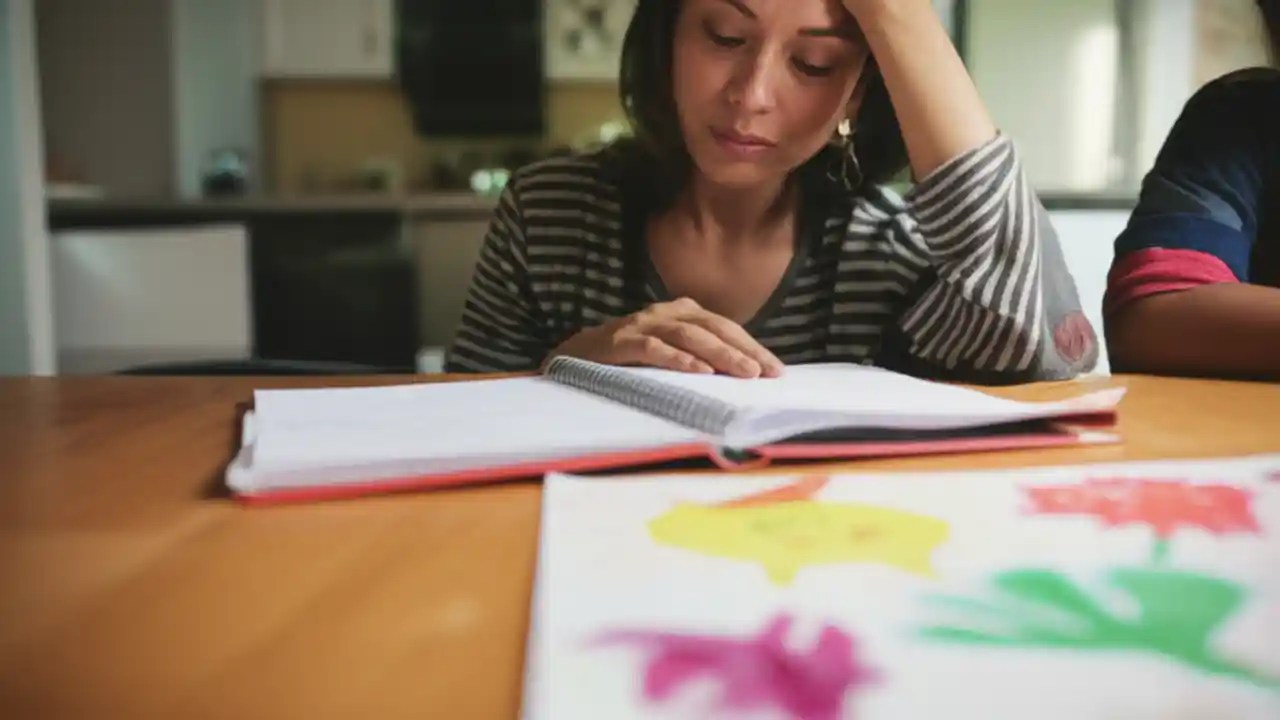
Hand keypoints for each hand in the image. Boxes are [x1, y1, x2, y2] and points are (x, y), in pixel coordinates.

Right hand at [547, 297, 783, 377]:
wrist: (573, 356)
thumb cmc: (629, 359)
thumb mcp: (669, 353)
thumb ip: (700, 358)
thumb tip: (743, 379)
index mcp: (682, 313)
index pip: (725, 328)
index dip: (752, 347)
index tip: (777, 371)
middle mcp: (665, 312)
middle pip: (712, 327)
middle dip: (742, 350)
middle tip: (766, 374)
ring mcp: (642, 324)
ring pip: (688, 334)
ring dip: (719, 354)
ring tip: (743, 373)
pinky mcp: (620, 341)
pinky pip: (653, 347)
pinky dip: (677, 358)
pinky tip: (698, 372)